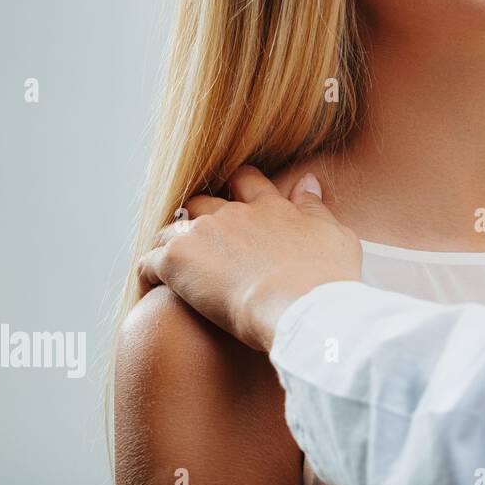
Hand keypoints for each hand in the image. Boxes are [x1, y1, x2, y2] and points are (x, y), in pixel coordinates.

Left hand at [138, 165, 361, 351]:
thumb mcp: (335, 235)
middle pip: (202, 202)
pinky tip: (156, 293)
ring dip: (171, 246)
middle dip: (198, 217)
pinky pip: (148, 263)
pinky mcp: (177, 260)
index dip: (237, 187)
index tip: (236, 197)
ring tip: (176, 272)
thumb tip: (307, 180)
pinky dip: (149, 277)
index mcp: (271, 208)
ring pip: (170, 230)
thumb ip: (316, 206)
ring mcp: (203, 234)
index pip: (247, 182)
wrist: (300, 305)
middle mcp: (234, 213)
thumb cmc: (327, 277)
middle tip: (202, 244)